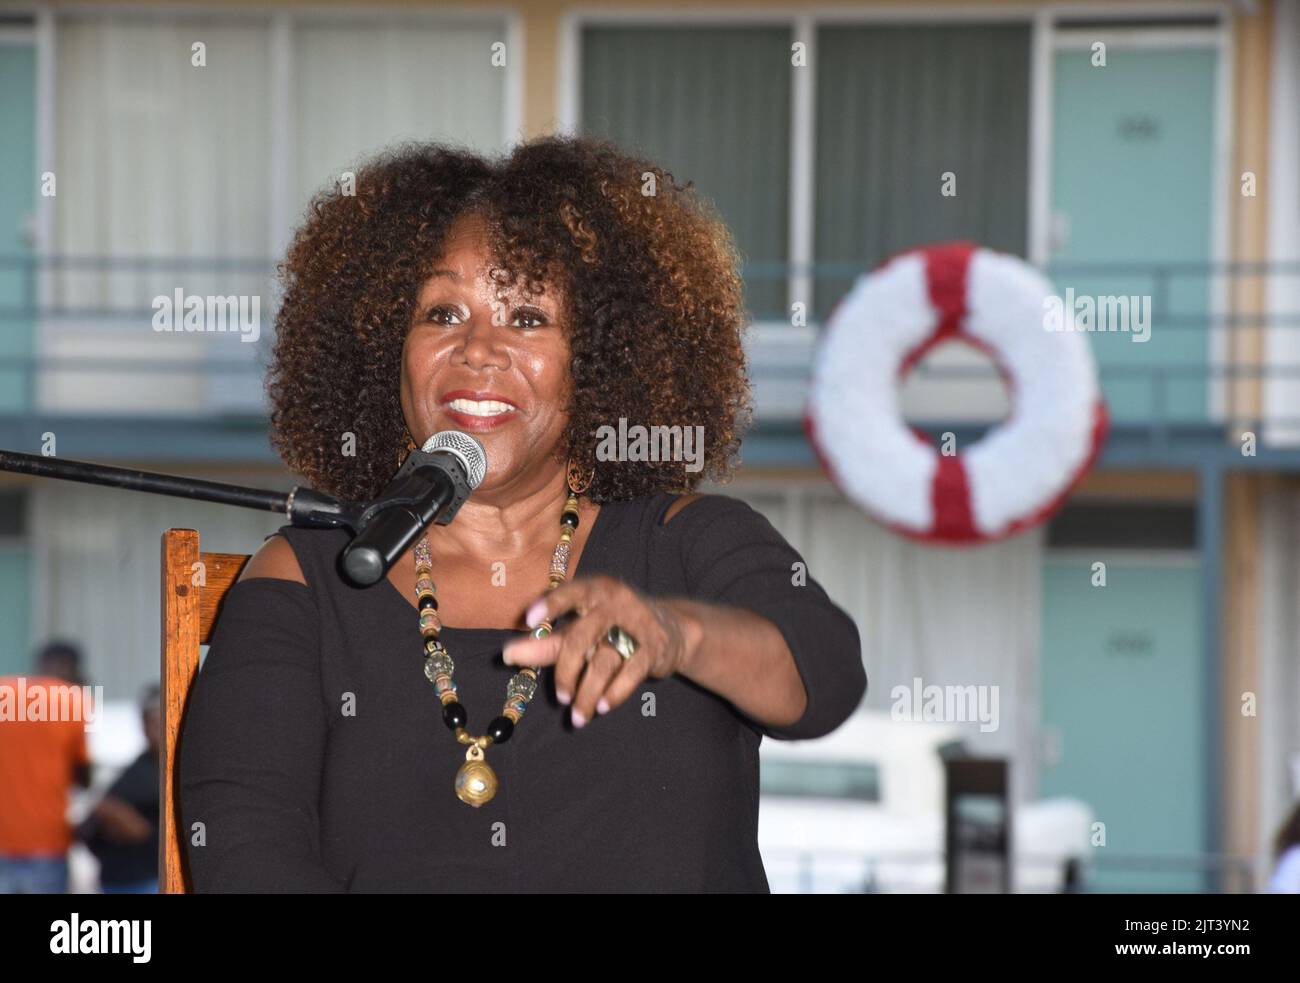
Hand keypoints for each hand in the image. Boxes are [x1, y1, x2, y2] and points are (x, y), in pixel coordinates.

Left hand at [501, 575, 698, 727]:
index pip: (569, 593)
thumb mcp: (583, 629)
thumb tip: (508, 654)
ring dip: (587, 693)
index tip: (528, 620)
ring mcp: (637, 622)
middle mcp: (615, 602)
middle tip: (559, 698)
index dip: (549, 605)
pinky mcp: (655, 646)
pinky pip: (630, 673)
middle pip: (581, 638)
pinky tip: (602, 707)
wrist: (673, 630)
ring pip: (604, 662)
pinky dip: (614, 693)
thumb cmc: (615, 627)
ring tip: (578, 716)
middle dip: (566, 673)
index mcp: (594, 590)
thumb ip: (548, 642)